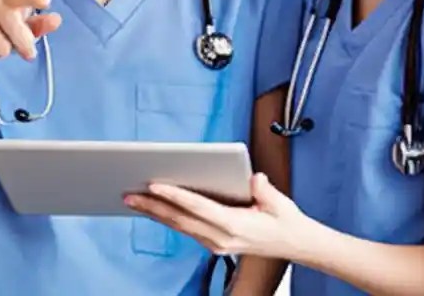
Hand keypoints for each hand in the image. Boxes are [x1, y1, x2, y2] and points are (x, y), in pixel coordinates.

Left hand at [126, 172, 308, 260]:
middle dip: (152, 206)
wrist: (296, 244)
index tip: (154, 184)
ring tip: (132, 199)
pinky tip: (152, 208)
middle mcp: (221, 238)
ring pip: (179, 226)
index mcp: (235, 226)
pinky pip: (185, 229)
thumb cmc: (286, 220)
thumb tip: (251, 178)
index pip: (198, 208)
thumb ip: (263, 189)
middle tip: (128, 193)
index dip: (175, 196)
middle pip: (180, 220)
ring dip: (154, 213)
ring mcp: (216, 244)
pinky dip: (167, 218)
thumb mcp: (279, 202)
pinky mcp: (214, 244)